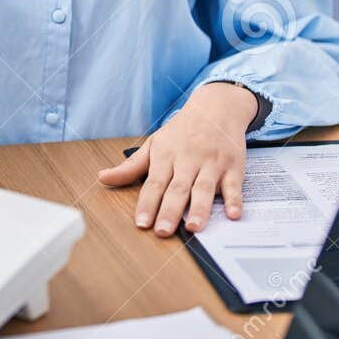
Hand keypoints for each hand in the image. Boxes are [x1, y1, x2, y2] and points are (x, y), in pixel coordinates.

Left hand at [95, 81, 257, 235]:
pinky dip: (235, 200)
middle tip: (162, 231)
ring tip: (193, 228)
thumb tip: (103, 178)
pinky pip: (235, 186)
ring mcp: (211, 163)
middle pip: (178, 188)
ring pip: (204, 188)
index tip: (141, 223)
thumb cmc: (182, 131)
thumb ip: (130, 166)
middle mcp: (188, 160)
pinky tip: (233, 215)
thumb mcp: (154, 144)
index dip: (147, 203)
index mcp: (166, 156)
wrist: (216, 107)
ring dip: (200, 209)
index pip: (154, 183)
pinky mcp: (233, 167)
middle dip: (170, 211)